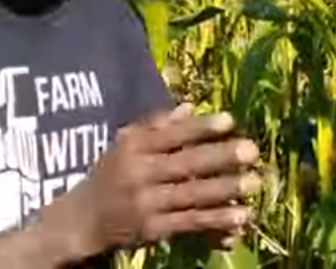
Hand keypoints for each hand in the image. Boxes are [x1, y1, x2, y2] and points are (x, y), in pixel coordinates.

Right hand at [47, 103, 260, 259]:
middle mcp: (139, 173)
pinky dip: (217, 220)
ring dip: (225, 190)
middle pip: (185, 163)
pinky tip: (240, 216)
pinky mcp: (154, 229)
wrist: (82, 219)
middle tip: (252, 151)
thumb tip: (190, 106)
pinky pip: (191, 222)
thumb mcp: (126, 143)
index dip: (200, 128)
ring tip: (254, 183)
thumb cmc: (111, 174)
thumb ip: (158, 125)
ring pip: (192, 194)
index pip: (171, 134)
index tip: (229, 121)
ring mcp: (146, 203)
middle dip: (220, 157)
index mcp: (134, 146)